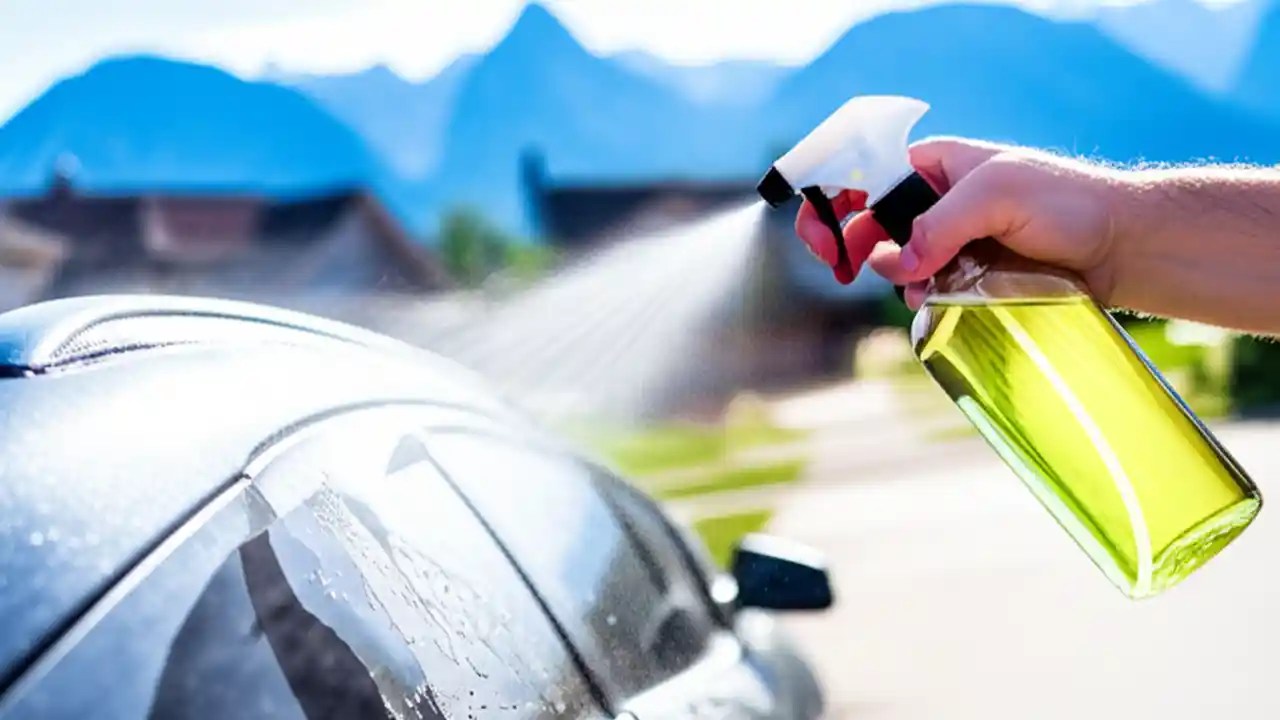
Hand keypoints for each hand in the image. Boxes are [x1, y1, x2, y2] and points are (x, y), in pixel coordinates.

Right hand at [795, 137, 1124, 308]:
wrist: (1120, 248)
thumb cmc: (1066, 202)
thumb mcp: (997, 194)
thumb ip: (938, 224)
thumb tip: (893, 265)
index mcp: (931, 165)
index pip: (860, 176)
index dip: (829, 203)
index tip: (824, 240)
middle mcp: (932, 201)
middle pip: (865, 226)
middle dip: (854, 250)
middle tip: (847, 272)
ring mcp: (947, 242)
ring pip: (892, 266)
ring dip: (896, 280)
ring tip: (927, 287)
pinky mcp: (963, 278)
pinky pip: (922, 291)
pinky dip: (921, 299)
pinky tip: (940, 298)